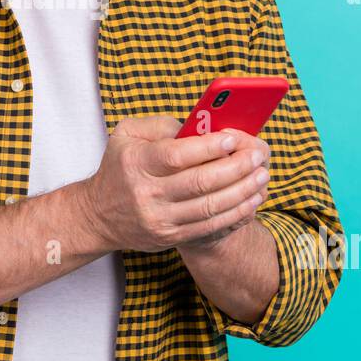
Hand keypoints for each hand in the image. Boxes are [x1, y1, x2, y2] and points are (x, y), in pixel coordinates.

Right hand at [75, 115, 270, 252]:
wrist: (99, 214)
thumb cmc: (120, 167)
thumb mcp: (127, 135)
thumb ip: (161, 124)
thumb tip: (200, 125)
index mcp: (136, 162)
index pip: (177, 155)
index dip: (209, 147)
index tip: (233, 138)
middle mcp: (146, 193)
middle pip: (200, 182)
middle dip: (235, 168)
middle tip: (257, 156)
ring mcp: (158, 218)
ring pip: (210, 207)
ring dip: (242, 191)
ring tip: (262, 176)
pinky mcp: (169, 236)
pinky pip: (209, 226)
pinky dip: (235, 213)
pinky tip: (251, 200)